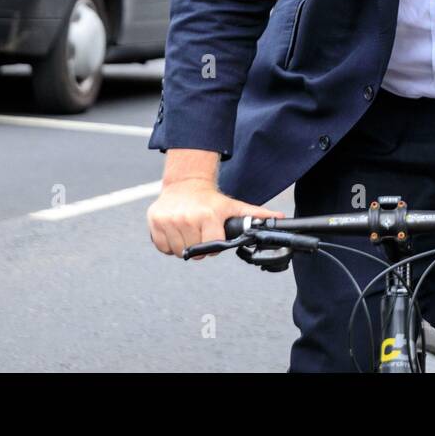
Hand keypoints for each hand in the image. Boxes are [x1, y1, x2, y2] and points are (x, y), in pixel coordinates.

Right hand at [147, 178, 283, 259]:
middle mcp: (186, 218)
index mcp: (207, 216)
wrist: (186, 182)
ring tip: (189, 230)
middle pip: (194, 253)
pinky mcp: (154, 221)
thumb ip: (256, 216)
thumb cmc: (212, 199)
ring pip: (177, 252)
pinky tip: (176, 230)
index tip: (213, 236)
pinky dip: (167, 243)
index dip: (214, 246)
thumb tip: (279, 219)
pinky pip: (161, 247)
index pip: (211, 249)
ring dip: (183, 246)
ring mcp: (168, 220)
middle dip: (198, 246)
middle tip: (201, 232)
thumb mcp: (234, 206)